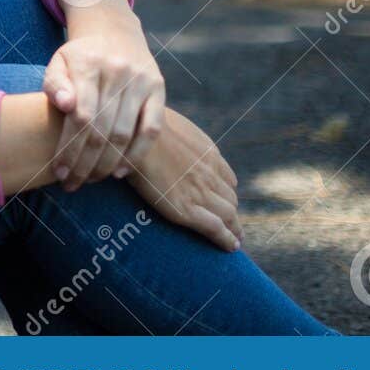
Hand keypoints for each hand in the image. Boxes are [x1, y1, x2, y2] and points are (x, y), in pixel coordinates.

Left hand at [45, 0, 164, 188]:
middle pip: (102, 129)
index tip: (59, 172)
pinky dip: (136, 154)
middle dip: (85, 163)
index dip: (70, 149)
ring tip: (91, 180)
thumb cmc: (79, 58)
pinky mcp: (158, 89)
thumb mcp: (58, 63)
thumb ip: (55, 85)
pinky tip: (120, 172)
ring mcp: (141, 81)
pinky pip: (151, 129)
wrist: (113, 32)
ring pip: (125, 133)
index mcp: (88, 64)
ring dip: (107, 164)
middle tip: (73, 184)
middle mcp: (117, 71)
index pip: (81, 116)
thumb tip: (64, 105)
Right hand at [125, 109, 241, 251]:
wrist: (134, 135)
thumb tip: (151, 127)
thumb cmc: (139, 124)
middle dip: (232, 210)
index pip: (226, 177)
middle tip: (232, 223)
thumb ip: (169, 130)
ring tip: (235, 238)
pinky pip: (216, 228)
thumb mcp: (163, 122)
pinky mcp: (188, 210)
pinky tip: (231, 247)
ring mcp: (200, 192)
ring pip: (229, 214)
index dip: (226, 190)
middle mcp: (209, 174)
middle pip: (230, 198)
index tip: (226, 199)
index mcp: (206, 153)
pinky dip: (227, 239)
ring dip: (234, 227)